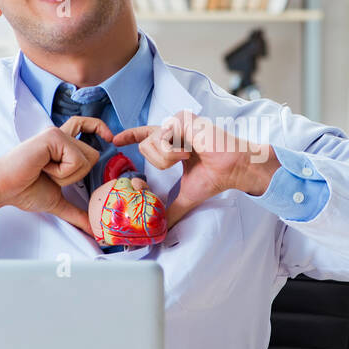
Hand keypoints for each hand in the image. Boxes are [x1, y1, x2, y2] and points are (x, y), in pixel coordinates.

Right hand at [0, 116, 111, 235]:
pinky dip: (62, 172)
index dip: (99, 127)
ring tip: (45, 171)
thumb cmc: (23, 190)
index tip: (109, 137)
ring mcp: (57, 134)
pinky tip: (43, 167)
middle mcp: (60, 135)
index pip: (84, 125)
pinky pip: (76, 159)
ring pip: (87, 159)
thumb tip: (92, 229)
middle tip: (51, 175)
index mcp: (60, 145)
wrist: (4, 187)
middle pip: (94, 155)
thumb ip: (76, 212)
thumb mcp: (57, 201)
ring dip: (67, 175)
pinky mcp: (53, 136)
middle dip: (76, 175)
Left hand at [114, 110, 278, 225]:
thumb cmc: (215, 178)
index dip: (129, 136)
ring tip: (189, 155)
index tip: (115, 140)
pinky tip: (191, 150)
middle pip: (145, 145)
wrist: (233, 169)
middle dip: (161, 162)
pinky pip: (161, 140)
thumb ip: (171, 209)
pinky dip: (174, 152)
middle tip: (185, 161)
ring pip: (150, 143)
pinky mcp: (182, 118)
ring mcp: (177, 121)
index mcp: (174, 143)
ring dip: (168, 158)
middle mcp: (174, 129)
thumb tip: (162, 230)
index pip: (146, 137)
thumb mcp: (187, 196)